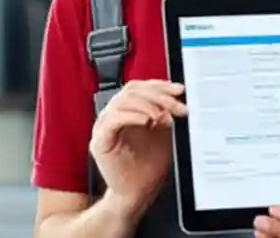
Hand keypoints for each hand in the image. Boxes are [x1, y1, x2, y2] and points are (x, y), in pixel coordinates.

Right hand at [89, 79, 186, 213]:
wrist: (137, 194)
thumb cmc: (148, 168)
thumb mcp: (164, 134)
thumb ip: (166, 114)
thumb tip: (175, 98)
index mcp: (127, 111)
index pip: (139, 87)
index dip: (159, 85)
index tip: (179, 90)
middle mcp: (113, 115)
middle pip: (132, 91)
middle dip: (158, 95)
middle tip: (176, 106)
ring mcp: (104, 126)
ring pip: (122, 101)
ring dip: (147, 105)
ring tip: (163, 116)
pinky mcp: (100, 141)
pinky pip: (113, 119)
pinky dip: (132, 116)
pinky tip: (147, 121)